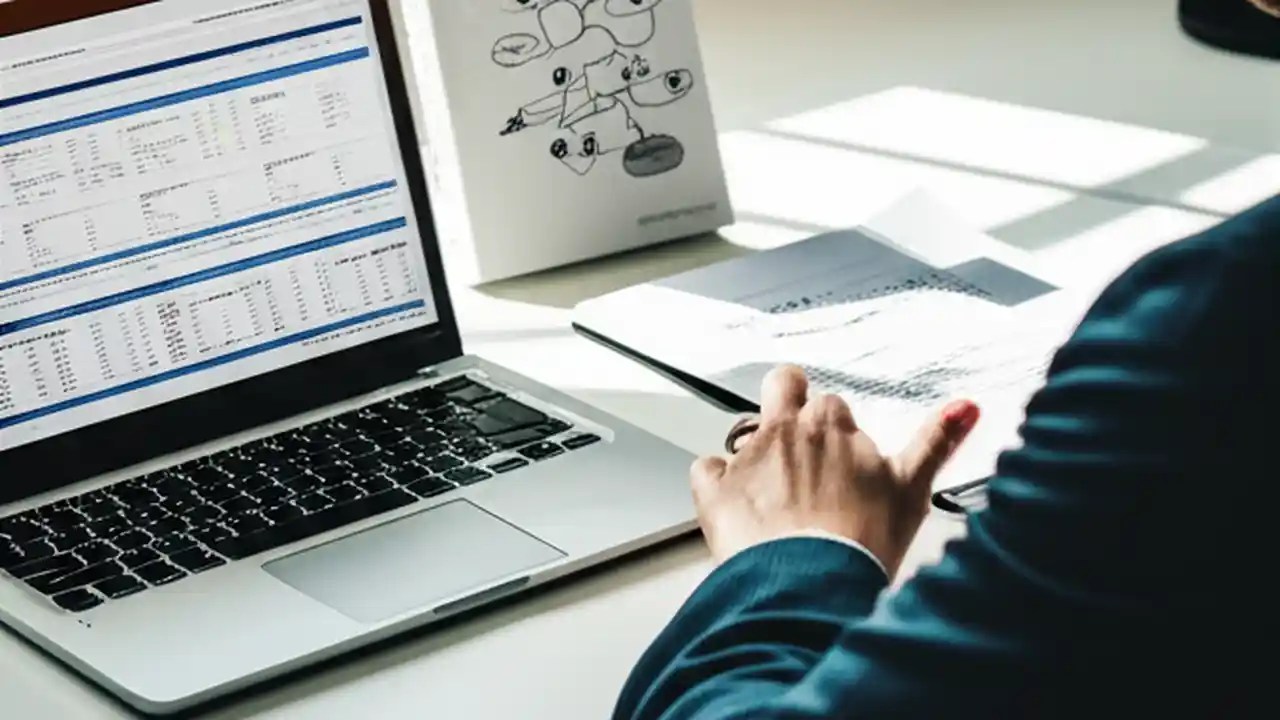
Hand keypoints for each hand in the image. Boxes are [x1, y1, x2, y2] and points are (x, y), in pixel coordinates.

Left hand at [690, 365, 980, 577]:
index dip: (834, 429)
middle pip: (781, 389)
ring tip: (770, 488)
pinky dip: (714, 481)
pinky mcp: (715, 490)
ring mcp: (746, 458)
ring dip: (752, 449)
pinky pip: (705, 468)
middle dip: (787, 404)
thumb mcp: (912, 490)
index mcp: (830, 425)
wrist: (811, 583)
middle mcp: (784, 431)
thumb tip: (967, 406)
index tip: (839, 455)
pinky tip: (731, 502)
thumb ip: (937, 442)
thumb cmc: (862, 541)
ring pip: (741, 429)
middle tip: (797, 442)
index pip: (830, 405)